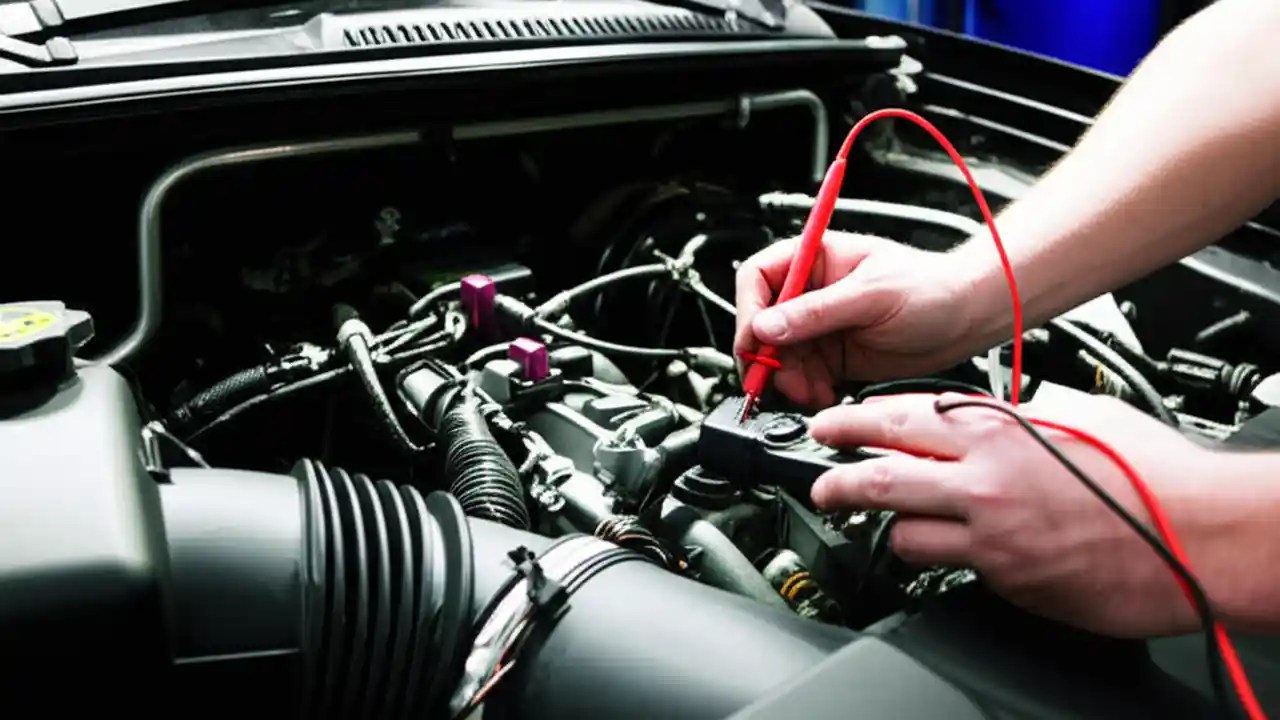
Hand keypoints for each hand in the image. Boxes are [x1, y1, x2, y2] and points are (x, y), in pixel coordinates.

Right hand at [733, 232, 980, 407]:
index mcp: (814, 258)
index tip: (757, 339)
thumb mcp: (872, 296)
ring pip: (779, 356)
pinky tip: (823, 396)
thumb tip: (767, 327)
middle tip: (775, 377)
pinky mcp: (831, 357)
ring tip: (810, 391)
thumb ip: (816, 312)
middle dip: (766, 355)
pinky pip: (801, 377)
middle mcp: (810, 292)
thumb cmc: (932, 289)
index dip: (749, 309)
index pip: (758, 278)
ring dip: (787, 378)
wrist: (966, 321)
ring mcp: (819, 327)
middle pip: (761, 323)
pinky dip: (805, 391)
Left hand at [807, 391, 1216, 636]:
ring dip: (879, 523)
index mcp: (1000, 428)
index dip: (855, 419)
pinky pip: (944, 563)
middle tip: (815, 478)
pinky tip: (931, 551)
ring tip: (864, 520)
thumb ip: (1023, 414)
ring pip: (899, 525)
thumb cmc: (1152, 474)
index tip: (831, 423)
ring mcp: (989, 528)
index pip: (903, 415)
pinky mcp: (1003, 574)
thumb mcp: (1080, 415)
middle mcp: (984, 475)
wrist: (1197, 535)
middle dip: (834, 473)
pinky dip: (929, 555)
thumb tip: (997, 411)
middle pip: (880, 470)